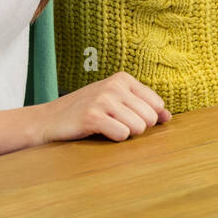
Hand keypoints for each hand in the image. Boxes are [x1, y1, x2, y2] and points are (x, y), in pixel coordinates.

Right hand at [40, 71, 171, 143]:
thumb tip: (169, 117)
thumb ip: (142, 106)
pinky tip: (99, 132)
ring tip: (107, 127)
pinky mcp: (93, 116)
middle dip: (137, 127)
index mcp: (123, 78)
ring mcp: (103, 99)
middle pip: (149, 117)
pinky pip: (121, 134)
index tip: (128, 117)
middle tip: (115, 124)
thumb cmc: (86, 111)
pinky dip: (113, 138)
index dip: (148, 118)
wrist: (48, 120)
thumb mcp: (115, 101)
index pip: (157, 104)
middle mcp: (115, 85)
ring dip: (124, 133)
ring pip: (138, 127)